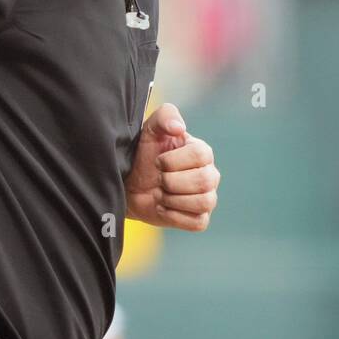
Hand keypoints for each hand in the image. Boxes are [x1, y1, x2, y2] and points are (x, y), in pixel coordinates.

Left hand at [124, 103, 219, 230]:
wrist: (129, 184)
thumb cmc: (142, 155)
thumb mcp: (149, 129)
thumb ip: (165, 116)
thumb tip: (179, 128)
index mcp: (202, 152)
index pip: (200, 155)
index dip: (173, 160)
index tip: (157, 161)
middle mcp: (210, 174)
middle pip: (204, 181)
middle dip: (171, 181)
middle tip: (158, 179)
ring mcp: (207, 198)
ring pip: (203, 202)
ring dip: (173, 199)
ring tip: (160, 193)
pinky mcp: (199, 219)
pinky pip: (197, 222)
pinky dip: (174, 215)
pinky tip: (162, 207)